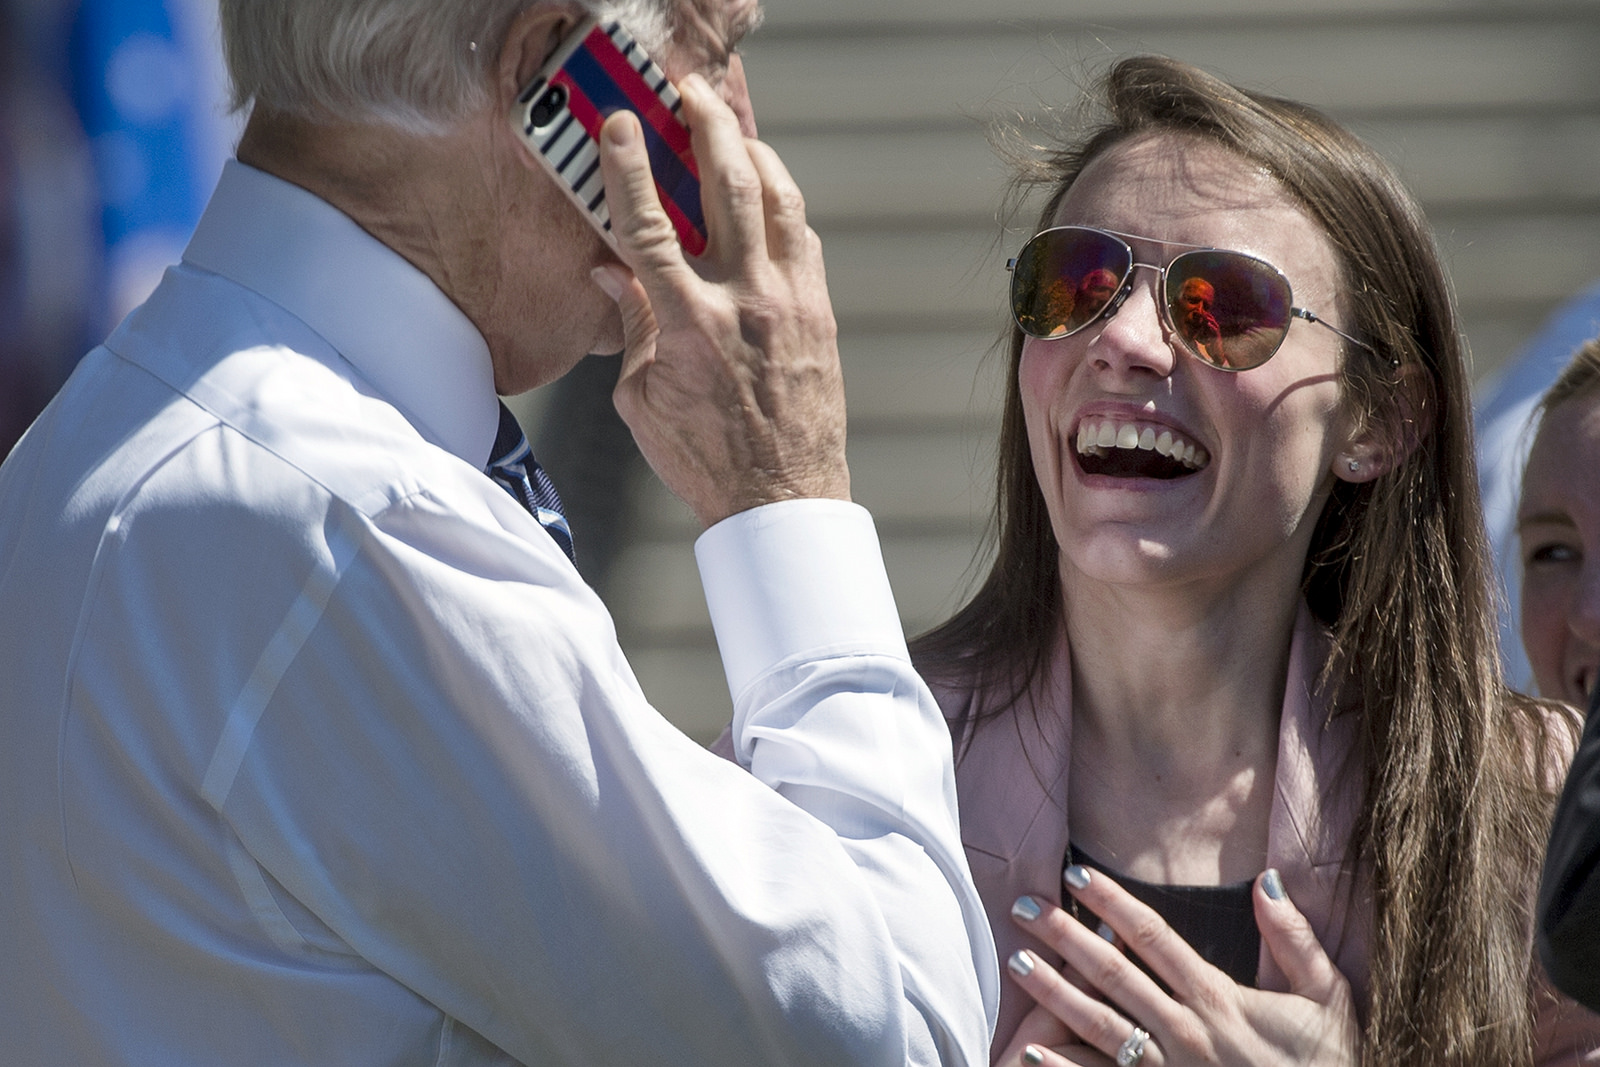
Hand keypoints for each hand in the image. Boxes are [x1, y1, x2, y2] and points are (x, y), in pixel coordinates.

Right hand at [594, 74, 849, 527]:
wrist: (782, 499)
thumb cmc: (704, 457)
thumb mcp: (642, 398)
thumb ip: (630, 324)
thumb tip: (607, 269)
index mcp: (690, 324)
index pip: (650, 225)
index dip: (630, 168)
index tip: (620, 124)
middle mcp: (746, 300)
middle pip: (726, 186)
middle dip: (705, 124)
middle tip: (688, 91)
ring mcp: (791, 301)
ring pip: (777, 198)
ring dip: (752, 150)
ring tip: (730, 127)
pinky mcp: (820, 311)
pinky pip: (802, 236)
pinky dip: (781, 202)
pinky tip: (766, 190)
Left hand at [998, 867, 1357, 1066]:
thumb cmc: (1334, 1065)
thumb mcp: (1330, 998)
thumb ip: (1294, 939)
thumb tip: (1267, 879)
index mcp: (1220, 999)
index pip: (1152, 937)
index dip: (1110, 902)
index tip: (1074, 874)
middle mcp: (1187, 1033)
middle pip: (1112, 974)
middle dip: (1062, 937)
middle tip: (1021, 907)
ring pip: (1098, 1026)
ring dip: (1052, 993)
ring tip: (1014, 961)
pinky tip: (1028, 1049)